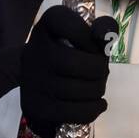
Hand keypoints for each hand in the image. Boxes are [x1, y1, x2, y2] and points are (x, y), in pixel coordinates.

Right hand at [20, 6, 115, 137]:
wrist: (37, 80)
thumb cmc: (70, 51)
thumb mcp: (85, 33)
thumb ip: (103, 28)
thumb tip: (106, 35)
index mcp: (47, 25)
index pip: (69, 25)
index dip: (90, 39)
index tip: (95, 47)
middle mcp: (33, 50)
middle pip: (75, 64)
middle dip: (99, 71)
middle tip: (102, 73)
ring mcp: (32, 81)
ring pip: (76, 90)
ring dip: (97, 90)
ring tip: (97, 88)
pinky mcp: (36, 107)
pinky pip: (72, 112)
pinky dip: (93, 109)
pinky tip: (98, 104)